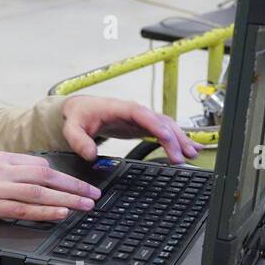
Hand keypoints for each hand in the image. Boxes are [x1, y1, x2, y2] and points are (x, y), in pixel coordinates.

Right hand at [0, 152, 100, 226]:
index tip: (78, 182)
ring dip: (68, 199)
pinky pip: (24, 210)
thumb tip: (28, 177)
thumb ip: (2, 170)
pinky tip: (61, 213)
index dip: (62, 174)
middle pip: (46, 177)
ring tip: (86, 205)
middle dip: (74, 185)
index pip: (38, 164)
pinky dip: (45, 211)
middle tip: (94, 193)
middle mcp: (0, 170)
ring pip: (40, 193)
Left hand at [60, 96, 199, 164]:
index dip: (156, 125)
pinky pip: (164, 131)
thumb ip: (79, 140)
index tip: (167, 138)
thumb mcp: (72, 128)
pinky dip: (178, 139)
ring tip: (193, 154)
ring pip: (166, 126)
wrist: (80, 109)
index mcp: (119, 108)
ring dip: (180, 139)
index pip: (141, 114)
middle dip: (173, 137)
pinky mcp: (143, 126)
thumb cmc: (78, 115)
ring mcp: (141, 118)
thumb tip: (90, 154)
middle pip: (159, 121)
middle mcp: (134, 111)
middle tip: (183, 157)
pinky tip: (191, 148)